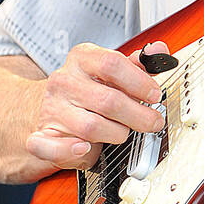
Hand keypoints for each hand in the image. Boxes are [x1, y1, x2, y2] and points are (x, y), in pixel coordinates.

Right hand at [25, 40, 169, 169]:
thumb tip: (160, 53)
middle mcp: (64, 82)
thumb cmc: (88, 90)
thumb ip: (138, 64)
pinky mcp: (43, 135)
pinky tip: (86, 147)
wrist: (49, 107)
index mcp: (82, 59)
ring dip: (116, 133)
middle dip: (138, 115)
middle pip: (108, 100)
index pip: (111, 64)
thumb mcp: (112, 71)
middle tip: (152, 121)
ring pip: (91, 126)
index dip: (139, 82)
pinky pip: (53, 147)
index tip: (154, 94)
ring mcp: (52, 108)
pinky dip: (71, 150)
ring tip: (123, 131)